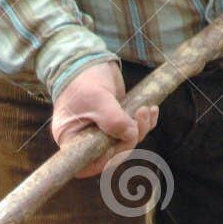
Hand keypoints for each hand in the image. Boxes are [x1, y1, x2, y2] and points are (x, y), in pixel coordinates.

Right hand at [50, 62, 158, 178]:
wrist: (87, 59)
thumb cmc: (83, 79)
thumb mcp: (97, 98)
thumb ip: (113, 120)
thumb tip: (131, 135)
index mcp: (71, 139)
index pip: (87, 165)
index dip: (105, 161)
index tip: (116, 146)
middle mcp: (85, 139)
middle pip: (111, 155)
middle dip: (129, 140)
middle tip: (138, 118)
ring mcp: (101, 131)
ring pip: (126, 142)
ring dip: (140, 129)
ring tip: (145, 110)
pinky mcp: (115, 122)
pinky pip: (133, 130)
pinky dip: (145, 122)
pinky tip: (151, 109)